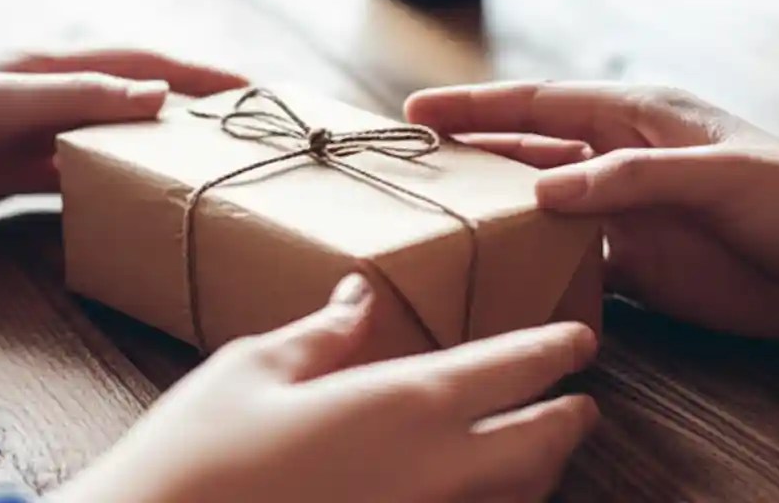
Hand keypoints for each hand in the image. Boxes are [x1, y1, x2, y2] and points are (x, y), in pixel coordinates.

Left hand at [0, 49, 246, 246]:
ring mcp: (27, 142)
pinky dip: (108, 190)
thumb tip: (159, 96)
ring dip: (150, 154)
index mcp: (46, 65)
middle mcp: (44, 99)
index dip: (194, 72)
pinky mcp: (6, 182)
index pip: (138, 62)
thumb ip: (78, 98)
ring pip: (108, 144)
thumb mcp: (0, 102)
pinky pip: (74, 183)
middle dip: (183, 112)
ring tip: (200, 171)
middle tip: (235, 134)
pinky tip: (135, 206)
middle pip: (130, 102)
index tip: (247, 87)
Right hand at [52, 275, 598, 502]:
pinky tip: (479, 495)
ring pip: (521, 498)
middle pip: (540, 445)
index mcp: (403, 405)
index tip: (581, 338)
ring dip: (543, 469)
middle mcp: (435, 473)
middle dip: (569, 418)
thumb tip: (359, 296)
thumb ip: (324, 334)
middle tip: (581, 399)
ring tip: (542, 445)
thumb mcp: (255, 370)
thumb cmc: (197, 457)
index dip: (553, 350)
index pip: (508, 369)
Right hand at [406, 82, 778, 344]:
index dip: (477, 107)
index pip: (540, 104)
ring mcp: (625, 215)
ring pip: (538, 208)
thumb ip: (631, 179)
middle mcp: (620, 161)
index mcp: (638, 117)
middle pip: (526, 152)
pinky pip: (567, 262)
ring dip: (491, 211)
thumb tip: (543, 194)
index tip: (417, 111)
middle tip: (406, 165)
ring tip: (432, 220)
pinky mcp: (636, 266)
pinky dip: (530, 266)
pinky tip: (494, 275)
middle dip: (469, 153)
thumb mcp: (719, 175)